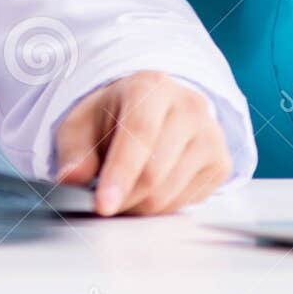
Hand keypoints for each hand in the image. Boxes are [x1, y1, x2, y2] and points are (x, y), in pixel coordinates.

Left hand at [54, 72, 230, 215]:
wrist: (152, 110)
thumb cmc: (112, 118)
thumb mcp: (81, 125)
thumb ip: (73, 151)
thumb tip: (70, 177)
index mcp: (150, 85)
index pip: (139, 133)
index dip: (120, 173)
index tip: (103, 205)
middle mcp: (188, 105)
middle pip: (155, 170)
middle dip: (124, 197)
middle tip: (105, 202)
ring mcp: (211, 134)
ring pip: (171, 193)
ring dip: (140, 206)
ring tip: (126, 192)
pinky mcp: (222, 162)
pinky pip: (189, 202)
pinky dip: (163, 208)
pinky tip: (153, 188)